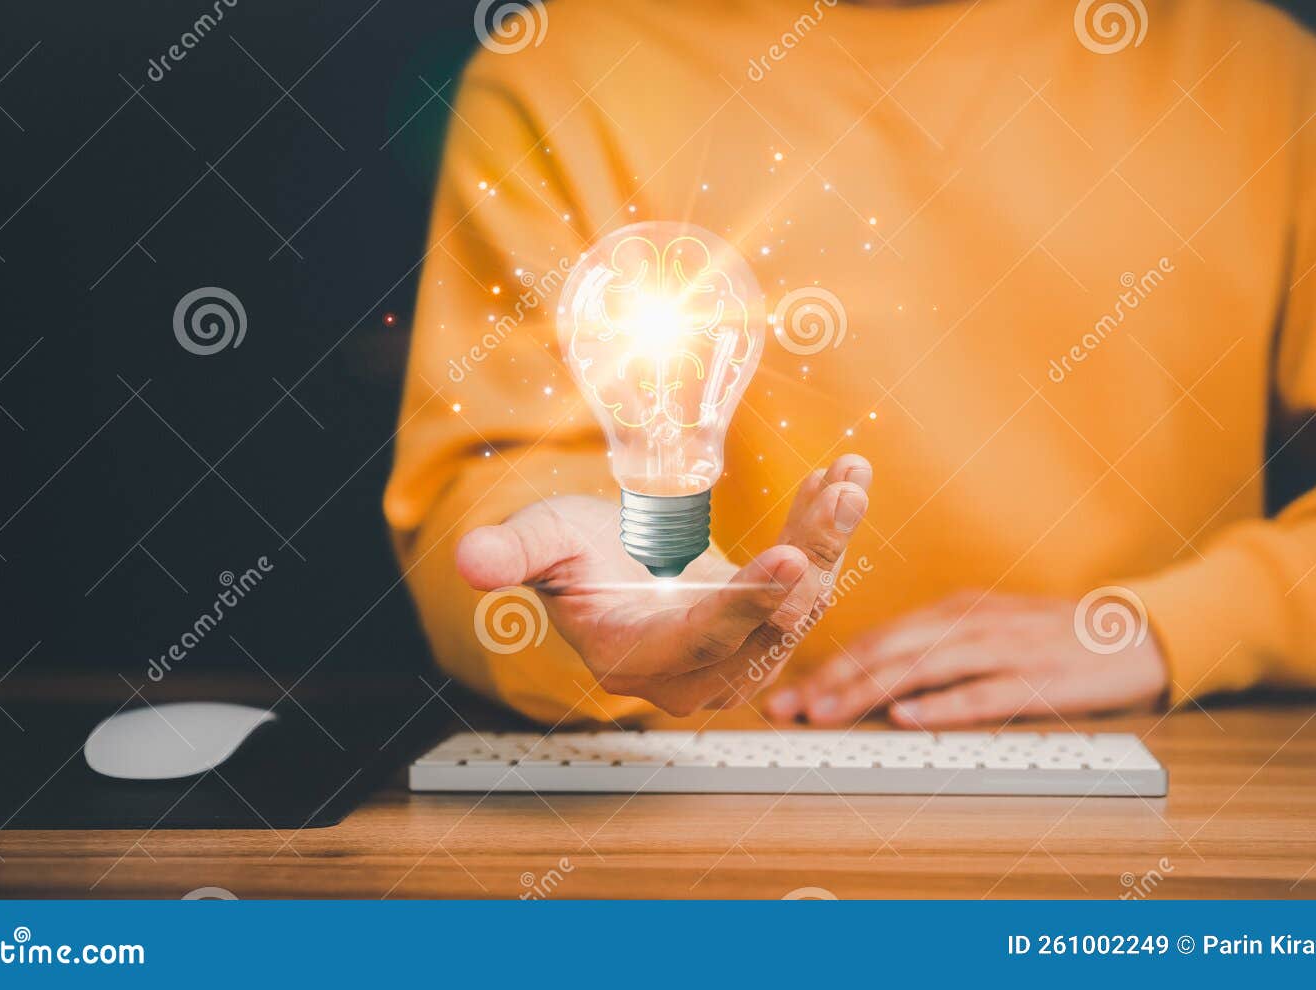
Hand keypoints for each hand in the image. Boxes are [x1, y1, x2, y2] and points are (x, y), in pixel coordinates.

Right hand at [455, 456, 871, 715]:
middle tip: (841, 498)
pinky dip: (827, 530)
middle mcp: (697, 672)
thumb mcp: (542, 541)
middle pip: (770, 628)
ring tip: (848, 477)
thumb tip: (467, 560)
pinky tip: (837, 479)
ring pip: (803, 605)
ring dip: (831, 539)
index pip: (704, 640)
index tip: (794, 558)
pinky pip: (812, 582)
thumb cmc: (574, 553)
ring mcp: (741, 652)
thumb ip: (512, 554)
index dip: (750, 603)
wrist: (610, 564)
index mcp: (638, 659)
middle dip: (812, 560)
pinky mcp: (771, 623)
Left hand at [765, 591, 1167, 726]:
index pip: (877, 638)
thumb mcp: (987, 631)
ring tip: (828, 713)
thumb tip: (878, 682)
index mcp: (953, 611)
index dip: (828, 665)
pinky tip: (907, 718)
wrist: (1131, 633)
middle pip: (887, 648)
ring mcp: (1001, 648)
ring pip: (921, 667)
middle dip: (831, 679)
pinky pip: (980, 693)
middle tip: (790, 708)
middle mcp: (968, 622)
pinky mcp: (1034, 677)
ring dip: (868, 691)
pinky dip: (941, 705)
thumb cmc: (1052, 638)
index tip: (788, 693)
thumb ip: (937, 650)